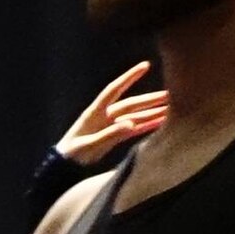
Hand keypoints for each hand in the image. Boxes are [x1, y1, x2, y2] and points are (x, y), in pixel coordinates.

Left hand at [57, 62, 171, 170]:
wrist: (62, 168)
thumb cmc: (71, 155)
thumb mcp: (88, 146)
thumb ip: (109, 135)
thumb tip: (130, 124)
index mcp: (95, 113)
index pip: (114, 90)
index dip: (129, 77)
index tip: (145, 65)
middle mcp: (104, 116)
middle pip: (131, 104)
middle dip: (150, 99)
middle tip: (171, 94)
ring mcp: (110, 126)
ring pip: (135, 116)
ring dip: (152, 112)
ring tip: (172, 108)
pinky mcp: (113, 137)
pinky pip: (133, 128)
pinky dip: (147, 125)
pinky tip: (161, 122)